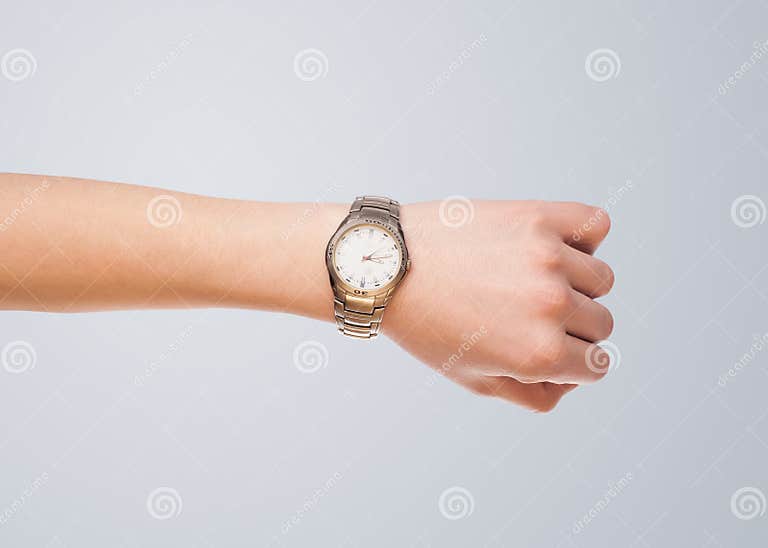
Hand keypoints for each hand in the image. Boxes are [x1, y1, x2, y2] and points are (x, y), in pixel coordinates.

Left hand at [385, 200, 614, 411]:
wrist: (386, 264)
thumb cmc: (424, 324)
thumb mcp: (473, 379)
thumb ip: (533, 394)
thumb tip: (571, 379)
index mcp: (539, 354)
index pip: (598, 365)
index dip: (570, 361)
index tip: (541, 346)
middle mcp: (552, 306)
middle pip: (601, 324)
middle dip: (570, 327)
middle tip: (523, 313)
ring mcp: (549, 257)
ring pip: (601, 279)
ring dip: (575, 283)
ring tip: (526, 279)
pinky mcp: (539, 216)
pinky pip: (595, 225)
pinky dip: (582, 238)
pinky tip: (550, 247)